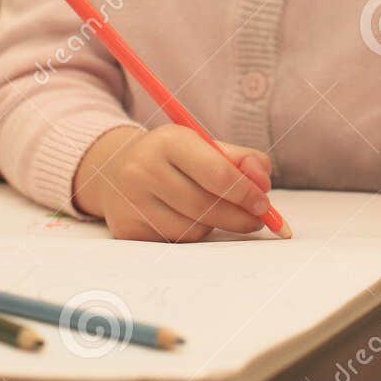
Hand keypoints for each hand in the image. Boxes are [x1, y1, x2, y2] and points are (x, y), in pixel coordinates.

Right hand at [73, 124, 275, 242]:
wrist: (115, 169)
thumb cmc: (173, 157)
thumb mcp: (204, 145)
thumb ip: (242, 159)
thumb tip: (263, 184)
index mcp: (170, 140)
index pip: (218, 173)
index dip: (246, 193)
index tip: (264, 205)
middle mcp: (144, 169)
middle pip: (206, 206)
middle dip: (239, 216)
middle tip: (257, 220)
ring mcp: (131, 201)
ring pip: (192, 227)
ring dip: (214, 225)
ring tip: (213, 210)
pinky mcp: (126, 228)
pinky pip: (176, 240)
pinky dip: (192, 233)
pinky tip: (188, 218)